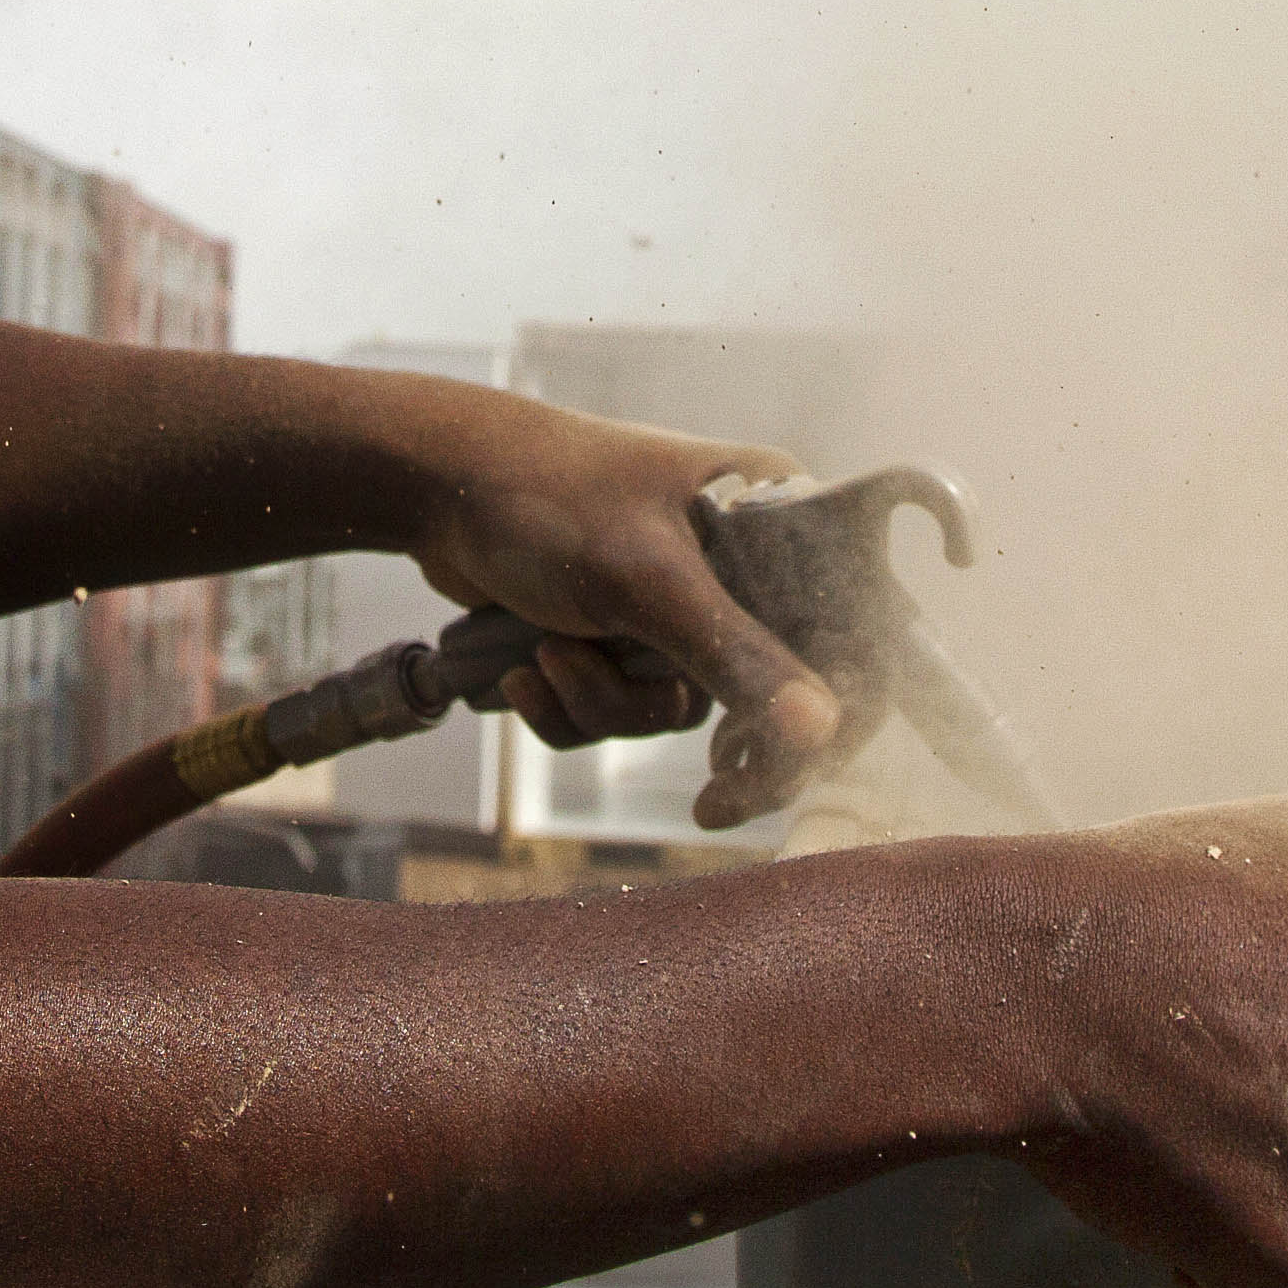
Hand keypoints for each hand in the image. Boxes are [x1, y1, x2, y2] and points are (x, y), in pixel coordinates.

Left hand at [382, 388, 853, 820]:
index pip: (852, 631)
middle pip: (767, 691)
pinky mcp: (620, 630)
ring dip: (606, 707)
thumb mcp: (645, 581)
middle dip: (700, 730)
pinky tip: (525, 672)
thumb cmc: (547, 500)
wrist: (436, 486)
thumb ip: (734, 655)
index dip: (836, 711)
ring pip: (676, 710)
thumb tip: (819, 729)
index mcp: (775, 520)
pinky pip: (620, 710)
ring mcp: (677, 601)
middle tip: (712, 801)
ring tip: (551, 656)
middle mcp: (739, 563)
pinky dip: (571, 709)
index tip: (797, 768)